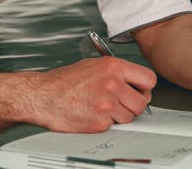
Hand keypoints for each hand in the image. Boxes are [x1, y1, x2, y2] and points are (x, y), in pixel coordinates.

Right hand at [29, 56, 155, 132]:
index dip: (145, 87)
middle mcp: (112, 84)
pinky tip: (93, 113)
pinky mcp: (100, 122)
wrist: (43, 96)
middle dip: (134, 105)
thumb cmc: (64, 81)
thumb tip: (134, 81)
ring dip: (120, 115)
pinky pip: (114, 126)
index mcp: (113, 67)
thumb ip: (115, 71)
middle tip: (123, 103)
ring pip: (130, 117)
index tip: (140, 90)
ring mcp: (107, 104)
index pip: (148, 79)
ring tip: (103, 107)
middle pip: (142, 102)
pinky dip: (106, 123)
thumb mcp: (92, 65)